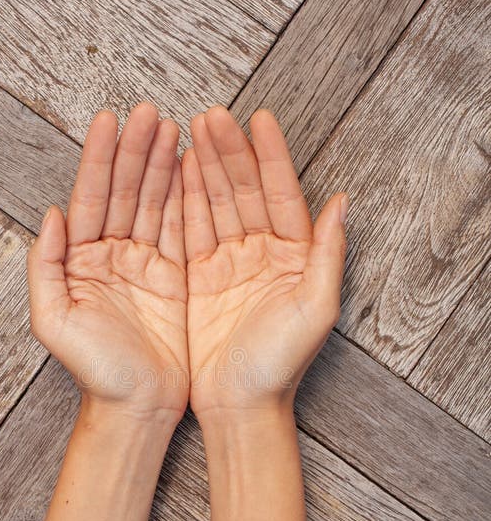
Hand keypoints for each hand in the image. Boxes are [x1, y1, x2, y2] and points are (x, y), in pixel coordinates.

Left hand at [27, 103, 187, 423]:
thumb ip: (45, 267)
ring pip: (154, 204)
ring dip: (163, 166)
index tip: (111, 119)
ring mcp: (145, 265)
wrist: (138, 406)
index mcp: (81, 262)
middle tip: (151, 113)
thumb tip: (51, 214)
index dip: (100, 158)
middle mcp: (112, 257)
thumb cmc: (95, 372)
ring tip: (176, 128)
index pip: (91, 198)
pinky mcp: (175, 278)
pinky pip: (180, 229)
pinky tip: (193, 169)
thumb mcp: (54, 322)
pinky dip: (187, 198)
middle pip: (125, 192)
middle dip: (137, 151)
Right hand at [182, 106, 346, 418]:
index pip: (281, 194)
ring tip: (191, 130)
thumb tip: (342, 202)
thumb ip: (329, 254)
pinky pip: (192, 230)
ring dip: (206, 168)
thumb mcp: (315, 309)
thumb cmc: (281, 364)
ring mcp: (229, 265)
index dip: (271, 156)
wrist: (239, 405)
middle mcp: (262, 255)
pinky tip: (177, 172)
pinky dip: (184, 201)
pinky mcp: (200, 279)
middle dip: (229, 152)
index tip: (259, 119)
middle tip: (211, 116)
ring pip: (216, 205)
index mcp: (294, 258)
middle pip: (244, 192)